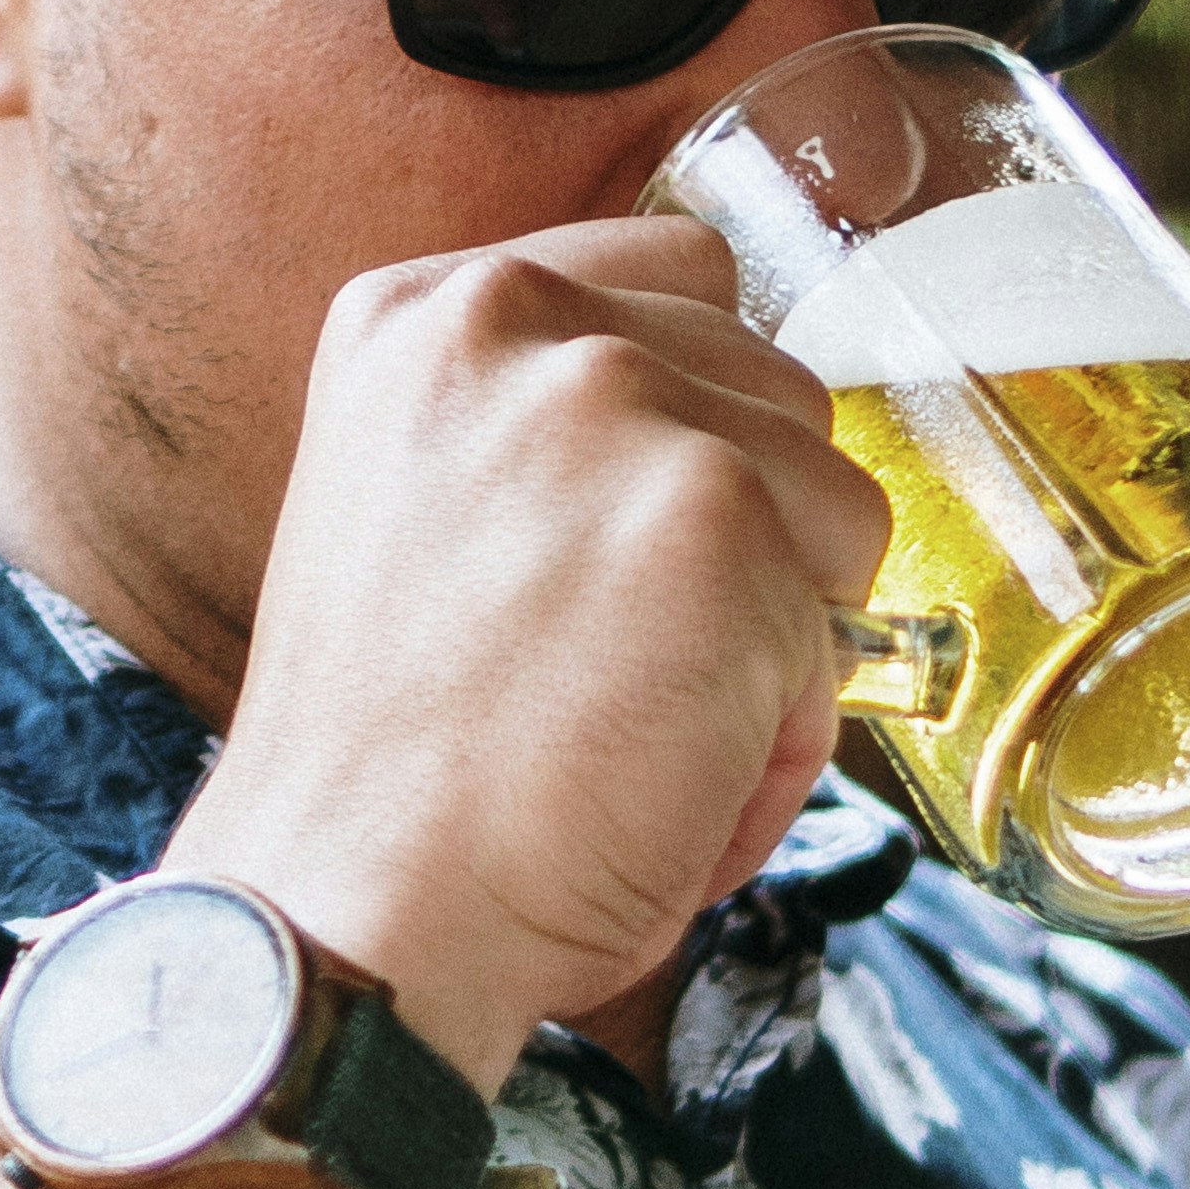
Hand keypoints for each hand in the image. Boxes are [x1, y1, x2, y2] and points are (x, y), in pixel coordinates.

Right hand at [165, 216, 890, 1087]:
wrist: (349, 905)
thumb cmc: (388, 772)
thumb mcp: (422, 515)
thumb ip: (544, 439)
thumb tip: (733, 451)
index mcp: (420, 317)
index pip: (674, 282)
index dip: (697, 419)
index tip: (644, 528)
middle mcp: (513, 322)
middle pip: (769, 384)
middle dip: (746, 531)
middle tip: (618, 664)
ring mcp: (619, 403)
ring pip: (829, 499)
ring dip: (774, 624)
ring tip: (634, 722)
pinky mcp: (715, 510)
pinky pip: (839, 616)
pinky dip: (783, 717)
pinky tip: (664, 765)